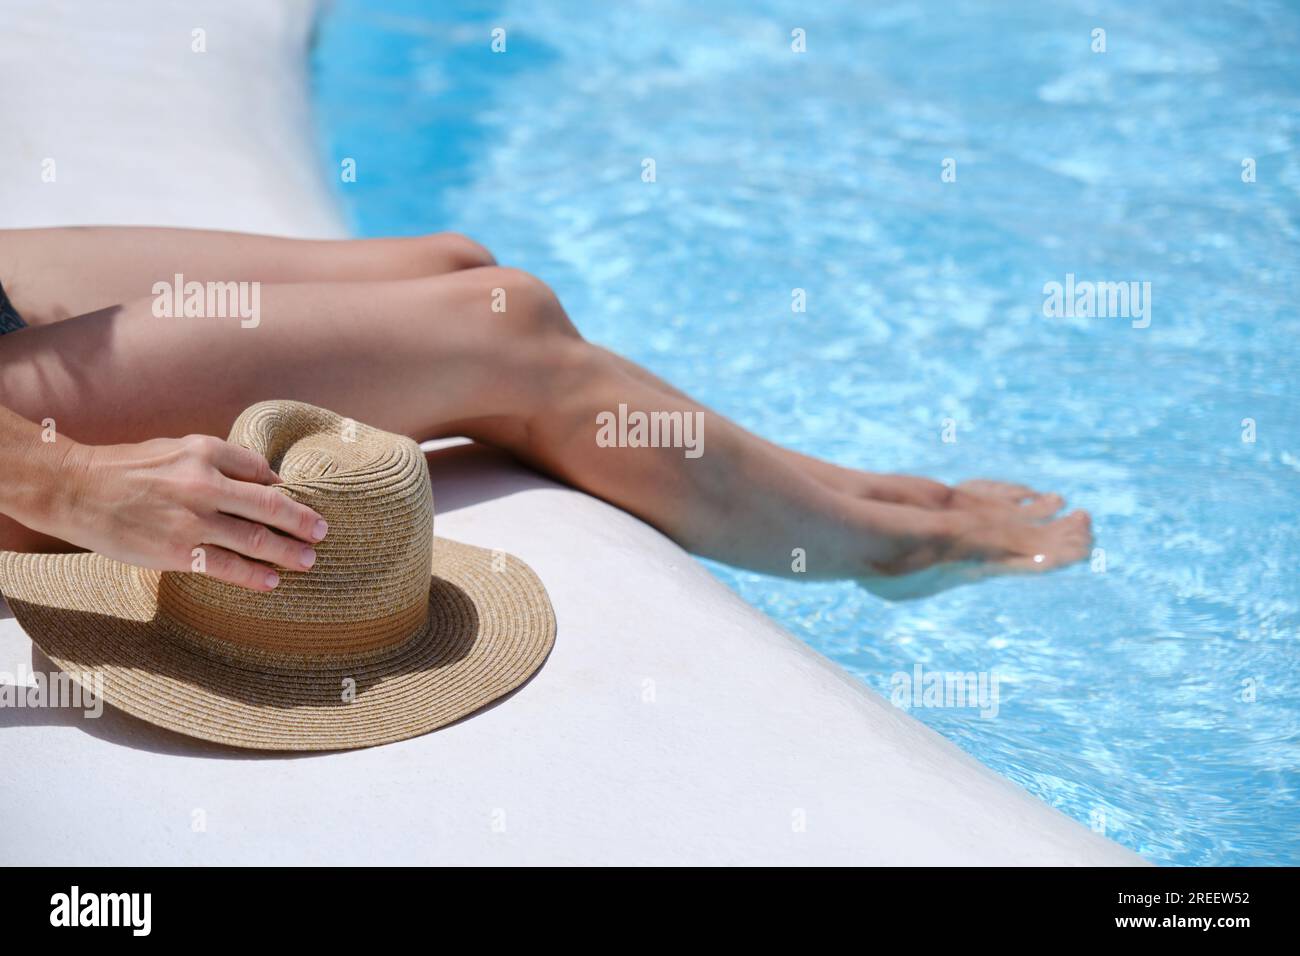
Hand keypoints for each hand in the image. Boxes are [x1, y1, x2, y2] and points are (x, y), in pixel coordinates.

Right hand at [46, 434, 326, 590]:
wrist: (74, 489)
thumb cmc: (128, 468)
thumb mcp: (177, 449)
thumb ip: (219, 461)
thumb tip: (265, 481)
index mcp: (204, 452)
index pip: (260, 471)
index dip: (284, 490)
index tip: (299, 503)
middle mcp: (203, 483)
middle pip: (269, 506)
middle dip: (302, 521)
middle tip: (323, 532)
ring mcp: (191, 520)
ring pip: (254, 539)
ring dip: (287, 552)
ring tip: (308, 560)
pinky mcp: (176, 551)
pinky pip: (226, 566)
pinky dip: (254, 575)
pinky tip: (271, 581)